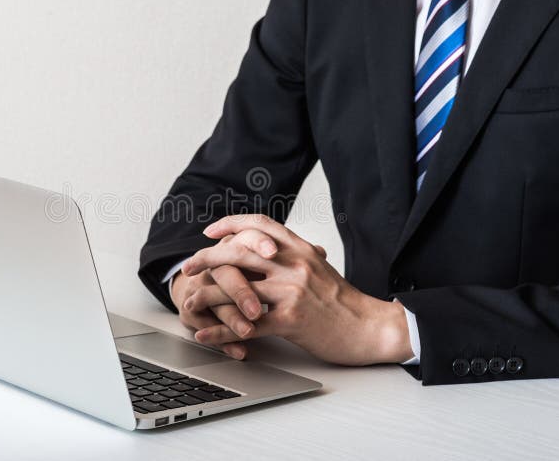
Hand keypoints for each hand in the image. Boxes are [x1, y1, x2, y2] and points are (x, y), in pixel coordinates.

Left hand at [181, 215, 413, 364]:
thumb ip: (292, 256)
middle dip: (207, 258)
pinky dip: (221, 330)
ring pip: (237, 289)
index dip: (230, 224)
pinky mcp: (291, 320)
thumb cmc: (343, 301)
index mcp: (300, 249)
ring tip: (190, 303)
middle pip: (239, 252)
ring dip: (207, 296)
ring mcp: (292, 291)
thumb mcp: (318, 267)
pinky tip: (205, 334)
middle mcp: (294, 265)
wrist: (370, 327)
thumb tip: (266, 249)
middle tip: (188, 267)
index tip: (210, 232)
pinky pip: (247, 325)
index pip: (259, 225)